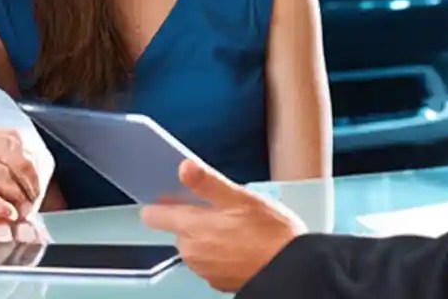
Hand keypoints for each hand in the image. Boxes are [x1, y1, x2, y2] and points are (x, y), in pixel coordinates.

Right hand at [0, 125, 40, 224]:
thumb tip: (15, 159)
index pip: (11, 139)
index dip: (28, 161)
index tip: (35, 178)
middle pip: (10, 157)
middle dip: (28, 180)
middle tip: (34, 198)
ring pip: (0, 175)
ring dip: (17, 195)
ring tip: (24, 210)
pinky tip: (7, 214)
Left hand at [140, 159, 305, 292]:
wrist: (293, 270)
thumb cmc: (271, 235)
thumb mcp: (241, 197)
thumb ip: (208, 182)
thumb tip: (185, 167)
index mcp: (192, 227)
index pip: (154, 216)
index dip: (161, 202)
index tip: (171, 194)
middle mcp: (191, 251)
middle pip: (179, 229)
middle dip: (195, 218)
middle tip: (223, 209)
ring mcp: (203, 269)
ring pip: (196, 246)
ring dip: (209, 236)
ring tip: (238, 228)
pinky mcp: (217, 281)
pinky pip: (210, 261)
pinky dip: (220, 253)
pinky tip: (242, 245)